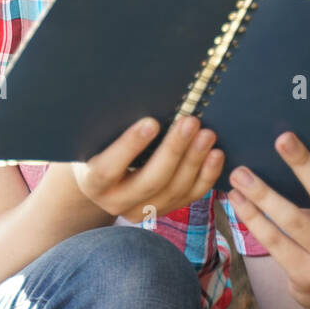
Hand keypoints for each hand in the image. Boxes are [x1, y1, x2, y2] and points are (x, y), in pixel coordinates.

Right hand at [71, 113, 224, 223]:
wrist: (104, 179)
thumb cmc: (100, 146)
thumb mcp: (98, 138)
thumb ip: (114, 127)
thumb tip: (144, 97)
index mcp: (93, 183)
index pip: (109, 168)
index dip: (130, 146)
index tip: (150, 122)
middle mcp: (116, 203)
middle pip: (150, 181)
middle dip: (174, 150)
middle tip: (190, 122)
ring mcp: (142, 211)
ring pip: (174, 191)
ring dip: (194, 161)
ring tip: (207, 134)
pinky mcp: (164, 210)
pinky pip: (190, 196)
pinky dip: (206, 175)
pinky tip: (216, 154)